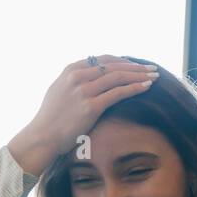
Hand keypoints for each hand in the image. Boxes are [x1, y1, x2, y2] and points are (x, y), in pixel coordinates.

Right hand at [7, 55, 157, 177]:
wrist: (42, 137)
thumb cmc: (51, 119)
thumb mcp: (59, 91)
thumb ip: (74, 81)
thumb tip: (89, 77)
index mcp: (71, 70)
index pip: (103, 59)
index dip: (123, 61)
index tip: (136, 64)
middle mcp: (77, 76)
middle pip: (114, 66)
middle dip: (136, 66)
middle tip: (152, 68)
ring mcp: (84, 90)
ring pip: (119, 77)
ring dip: (140, 75)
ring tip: (155, 76)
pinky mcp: (90, 106)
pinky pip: (118, 93)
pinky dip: (135, 88)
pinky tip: (147, 87)